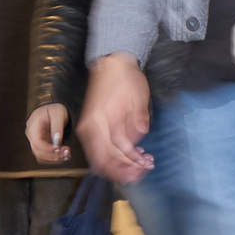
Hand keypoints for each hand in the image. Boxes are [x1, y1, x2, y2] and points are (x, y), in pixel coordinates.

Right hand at [23, 102, 72, 164]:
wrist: (55, 110)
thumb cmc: (56, 110)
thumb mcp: (58, 115)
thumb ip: (57, 127)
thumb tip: (57, 141)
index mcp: (33, 125)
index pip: (37, 142)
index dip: (47, 149)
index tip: (60, 149)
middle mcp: (31, 135)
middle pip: (38, 151)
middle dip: (52, 155)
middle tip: (67, 153)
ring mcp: (35, 140)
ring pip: (41, 156)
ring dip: (54, 158)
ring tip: (67, 155)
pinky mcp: (40, 145)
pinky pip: (45, 155)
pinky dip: (54, 157)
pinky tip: (64, 156)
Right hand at [79, 54, 153, 183]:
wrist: (111, 64)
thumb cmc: (124, 78)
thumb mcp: (138, 99)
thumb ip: (138, 122)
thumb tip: (140, 140)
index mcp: (100, 122)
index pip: (112, 154)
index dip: (129, 165)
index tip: (145, 167)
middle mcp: (90, 129)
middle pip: (103, 162)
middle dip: (124, 170)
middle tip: (143, 169)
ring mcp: (89, 129)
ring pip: (101, 158)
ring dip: (120, 164)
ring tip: (140, 162)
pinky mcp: (92, 128)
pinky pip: (100, 149)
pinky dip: (115, 155)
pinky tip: (131, 153)